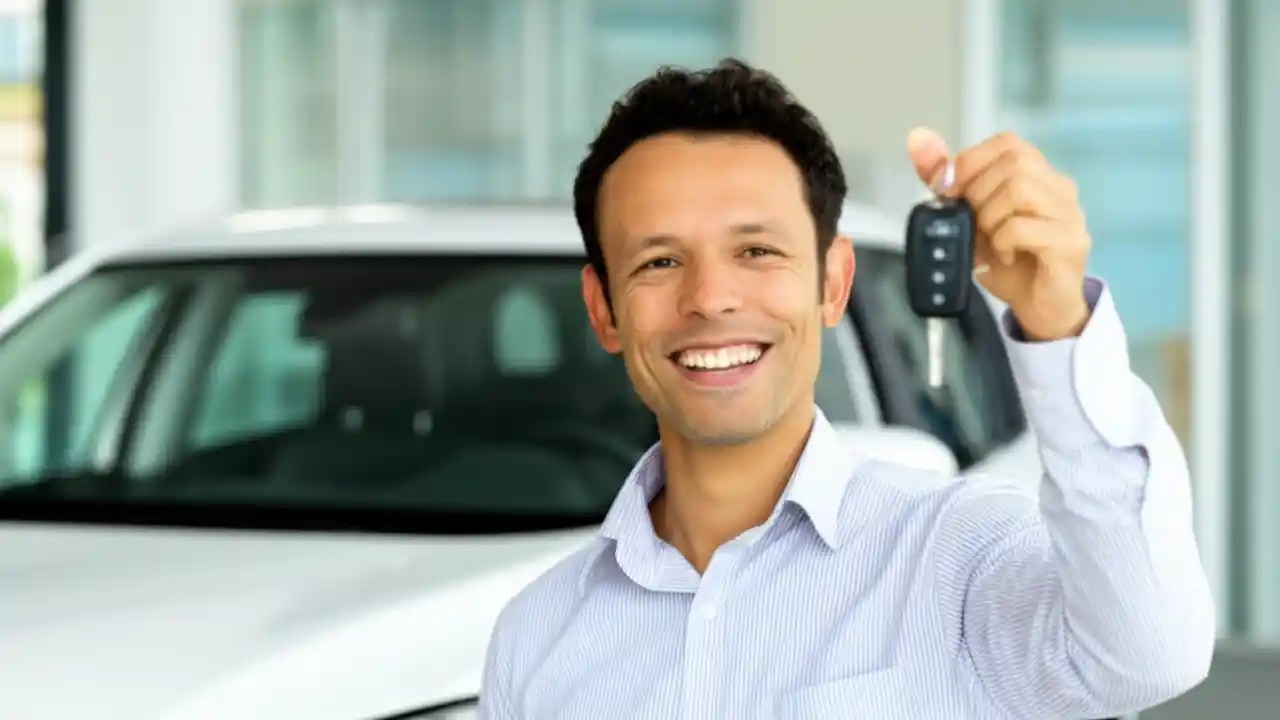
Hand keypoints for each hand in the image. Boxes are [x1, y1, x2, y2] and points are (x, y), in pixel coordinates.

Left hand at [906, 128, 1091, 340]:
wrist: (1038, 308)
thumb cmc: (1008, 262)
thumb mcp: (968, 218)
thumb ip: (946, 181)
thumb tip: (917, 138)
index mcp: (1039, 175)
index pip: (1008, 142)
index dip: (973, 163)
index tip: (955, 194)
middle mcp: (1060, 188)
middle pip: (1013, 164)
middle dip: (978, 195)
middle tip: (976, 226)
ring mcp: (1070, 215)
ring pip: (1019, 189)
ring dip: (990, 218)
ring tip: (991, 242)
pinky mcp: (1070, 244)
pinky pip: (1023, 227)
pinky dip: (1001, 243)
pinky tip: (1004, 256)